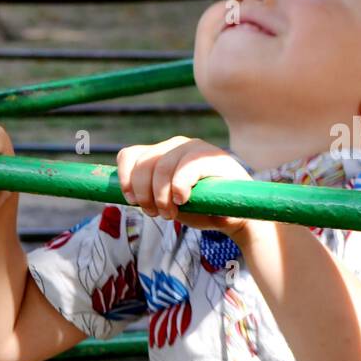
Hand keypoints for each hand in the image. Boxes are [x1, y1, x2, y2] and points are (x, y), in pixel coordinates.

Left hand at [116, 137, 251, 236]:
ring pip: (161, 167)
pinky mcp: (212, 157)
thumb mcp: (167, 201)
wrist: (235, 214)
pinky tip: (183, 199)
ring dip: (161, 196)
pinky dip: (179, 187)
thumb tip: (125, 194)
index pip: (129, 156)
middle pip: (143, 164)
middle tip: (156, 213)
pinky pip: (186, 168)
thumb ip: (148, 193)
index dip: (125, 178)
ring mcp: (194, 149)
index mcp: (161, 153)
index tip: (131, 201)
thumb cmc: (200, 207)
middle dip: (144, 193)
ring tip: (171, 213)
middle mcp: (175, 145)